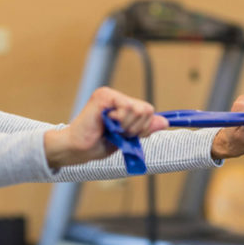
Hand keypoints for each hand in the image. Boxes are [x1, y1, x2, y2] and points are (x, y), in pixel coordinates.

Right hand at [44, 86, 167, 167]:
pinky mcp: (103, 97)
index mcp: (123, 105)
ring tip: (111, 130)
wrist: (78, 149)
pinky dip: (120, 121)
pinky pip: (127, 107)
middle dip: (136, 128)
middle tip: (117, 133)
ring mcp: (110, 95)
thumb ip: (145, 128)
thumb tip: (165, 122)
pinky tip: (106, 124)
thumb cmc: (97, 144)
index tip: (128, 135)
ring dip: (127, 127)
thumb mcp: (127, 138)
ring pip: (139, 109)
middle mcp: (117, 97)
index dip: (144, 128)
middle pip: (147, 110)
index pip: (149, 111)